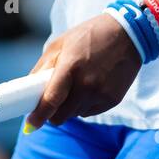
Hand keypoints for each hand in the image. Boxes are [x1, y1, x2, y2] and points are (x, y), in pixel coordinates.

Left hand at [24, 13, 140, 130]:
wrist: (127, 35)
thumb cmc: (90, 36)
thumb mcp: (61, 44)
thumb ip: (43, 67)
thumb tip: (30, 88)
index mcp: (70, 67)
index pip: (51, 100)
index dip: (39, 115)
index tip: (30, 124)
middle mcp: (87, 84)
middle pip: (62, 115)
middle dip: (53, 112)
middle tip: (52, 101)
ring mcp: (101, 93)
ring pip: (75, 115)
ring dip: (70, 106)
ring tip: (77, 84)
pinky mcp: (112, 100)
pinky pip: (90, 112)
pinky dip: (85, 104)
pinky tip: (91, 86)